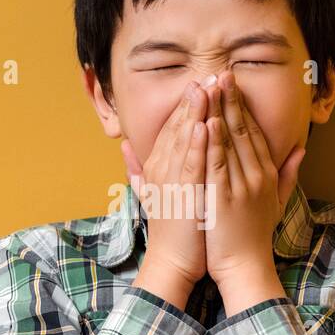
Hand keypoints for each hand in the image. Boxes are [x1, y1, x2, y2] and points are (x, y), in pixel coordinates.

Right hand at [123, 82, 209, 308]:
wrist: (172, 261)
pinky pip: (191, 164)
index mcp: (157, 166)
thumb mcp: (151, 193)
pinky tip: (204, 123)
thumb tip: (124, 147)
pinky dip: (197, 143)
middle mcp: (161, 168)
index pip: (173, 127)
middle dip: (195, 99)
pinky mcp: (183, 195)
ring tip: (209, 86)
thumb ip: (138, 169)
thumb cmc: (172, 230)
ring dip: (197, 112)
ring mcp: (171, 181)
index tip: (204, 82)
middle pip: (178, 126)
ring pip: (184, 139)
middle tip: (211, 73)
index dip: (188, 104)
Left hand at [202, 71, 305, 313]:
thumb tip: (302, 150)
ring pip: (230, 141)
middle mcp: (257, 175)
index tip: (233, 83)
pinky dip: (213, 142)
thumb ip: (288, 174)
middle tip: (223, 71)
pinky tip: (206, 121)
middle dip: (232, 98)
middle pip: (244, 129)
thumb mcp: (276, 202)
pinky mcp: (224, 197)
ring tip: (212, 85)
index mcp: (266, 173)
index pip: (255, 131)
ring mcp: (242, 185)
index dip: (243, 105)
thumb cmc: (255, 236)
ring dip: (221, 111)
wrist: (245, 266)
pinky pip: (218, 163)